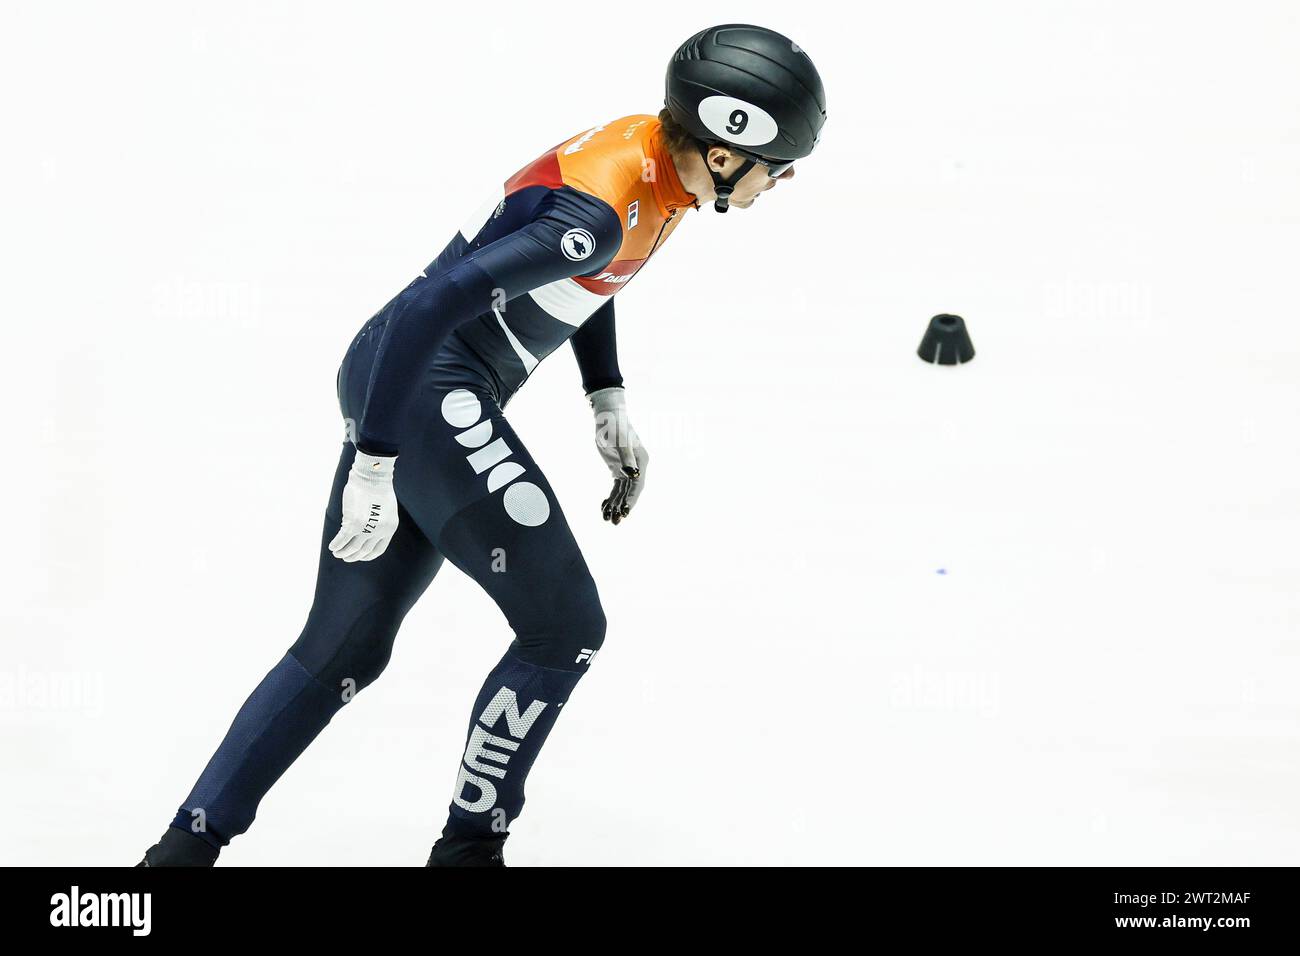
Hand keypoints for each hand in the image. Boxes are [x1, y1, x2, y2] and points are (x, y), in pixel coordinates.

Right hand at [329, 450, 398, 561]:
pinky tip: (332, 546)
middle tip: (345, 557)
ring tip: (336, 553)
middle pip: (364, 551)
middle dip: (353, 556)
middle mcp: (380, 531)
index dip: (367, 556)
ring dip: (343, 552)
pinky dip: (336, 544)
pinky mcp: (354, 523)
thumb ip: (378, 522)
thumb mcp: (385, 509)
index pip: (378, 550)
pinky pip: (343, 539)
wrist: (372, 477)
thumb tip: (363, 532)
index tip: (359, 556)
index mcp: (390, 528)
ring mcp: (367, 529)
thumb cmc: (378, 489)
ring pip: (352, 547)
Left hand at [589, 387, 648, 524]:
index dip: (632, 499)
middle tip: (616, 521)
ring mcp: (627, 469)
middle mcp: (636, 467)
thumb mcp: (620, 442)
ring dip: (616, 505)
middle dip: (623, 506)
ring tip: (608, 519)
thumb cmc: (615, 426)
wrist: (607, 417)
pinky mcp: (617, 469)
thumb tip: (631, 475)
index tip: (625, 511)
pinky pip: (615, 487)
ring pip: (622, 492)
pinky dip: (610, 497)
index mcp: (641, 461)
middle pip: (631, 491)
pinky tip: (604, 507)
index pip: (638, 485)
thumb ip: (626, 459)